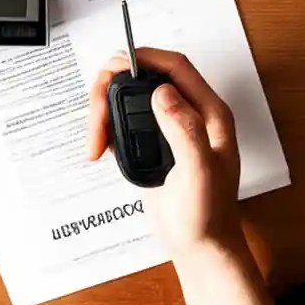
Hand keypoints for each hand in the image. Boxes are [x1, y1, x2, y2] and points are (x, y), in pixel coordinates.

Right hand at [87, 48, 239, 255]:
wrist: (200, 246)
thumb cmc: (207, 215)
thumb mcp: (198, 171)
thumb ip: (184, 129)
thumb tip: (162, 92)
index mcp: (209, 114)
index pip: (176, 67)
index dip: (145, 58)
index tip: (116, 64)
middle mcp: (190, 115)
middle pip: (144, 79)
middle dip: (112, 89)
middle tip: (95, 115)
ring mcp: (169, 128)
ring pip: (128, 99)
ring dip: (105, 112)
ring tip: (94, 142)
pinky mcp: (152, 144)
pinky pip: (123, 121)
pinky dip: (106, 129)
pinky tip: (100, 148)